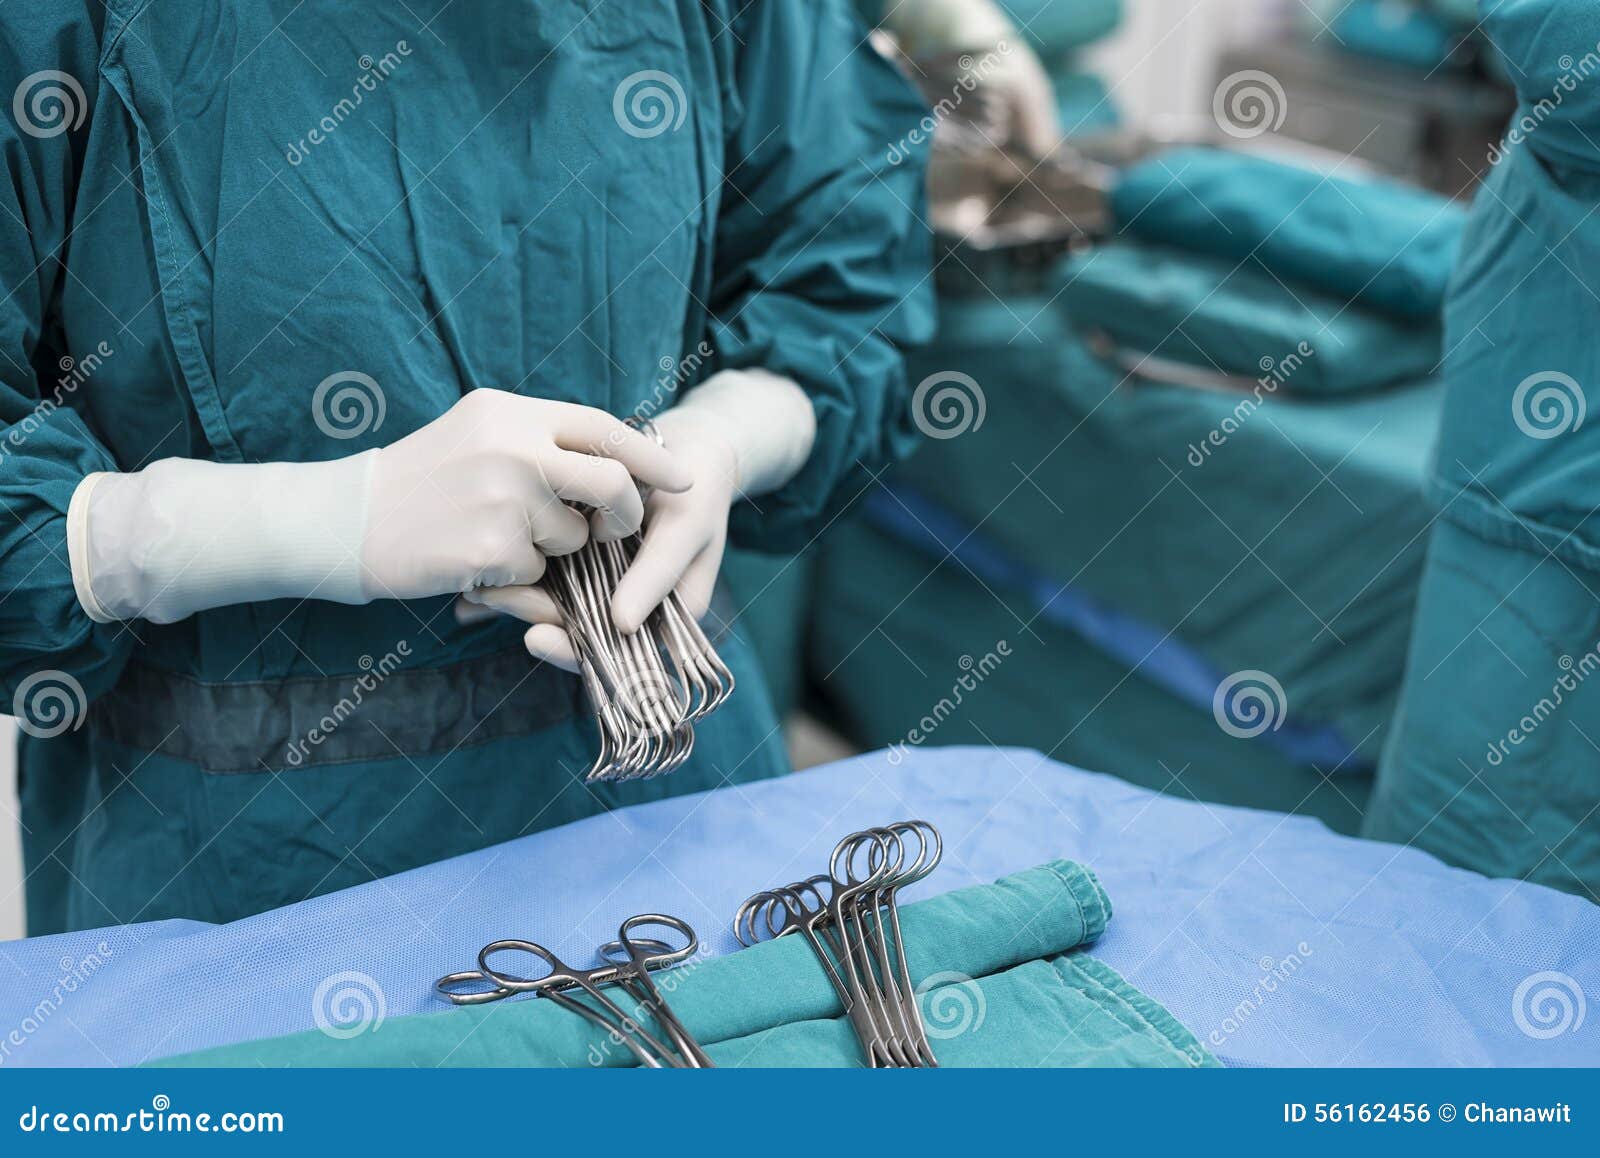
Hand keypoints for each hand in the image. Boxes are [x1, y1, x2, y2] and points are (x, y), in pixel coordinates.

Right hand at [66, 389, 690, 624]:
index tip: (682, 479)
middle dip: (624, 514)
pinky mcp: (492, 548)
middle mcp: (513, 446)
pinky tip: (473, 565)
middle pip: (612, 482)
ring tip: (492, 540)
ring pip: (572, 537)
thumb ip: (538, 439)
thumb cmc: (415, 483)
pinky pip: (537, 574)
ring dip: (549, 550)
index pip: (602, 427)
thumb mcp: (475, 435)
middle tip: (613, 529)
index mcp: (509, 412)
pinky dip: (516, 580)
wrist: (340, 521)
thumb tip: (612, 460)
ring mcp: (504, 497)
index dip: (649, 456)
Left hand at [457, 369, 815, 669]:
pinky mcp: (575, 555)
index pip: (610, 654)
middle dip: (529, 617)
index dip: (570, 651)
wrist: (690, 454)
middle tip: (491, 599)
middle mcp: (623, 608)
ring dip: (512, 596)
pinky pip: (541, 574)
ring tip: (476, 587)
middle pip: (571, 631)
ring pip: (549, 604)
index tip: (536, 638)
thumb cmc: (699, 492)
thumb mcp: (686, 529)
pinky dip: (511, 573)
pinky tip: (475, 576)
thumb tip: (623, 625)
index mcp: (657, 618)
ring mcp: (597, 582)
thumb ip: (658, 576)